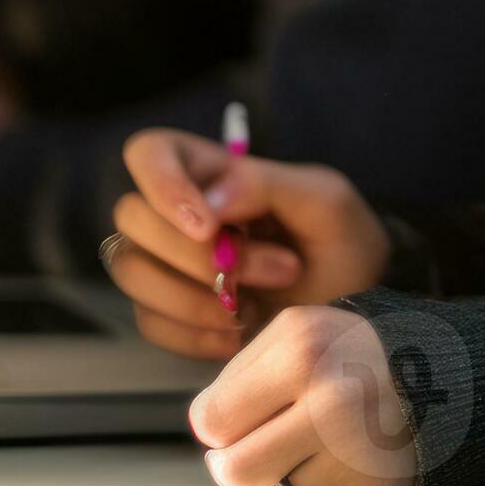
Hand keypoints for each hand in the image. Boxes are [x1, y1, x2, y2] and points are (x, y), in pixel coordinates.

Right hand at [109, 128, 390, 361]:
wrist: (352, 311)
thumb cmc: (342, 243)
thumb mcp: (326, 202)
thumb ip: (268, 185)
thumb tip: (209, 199)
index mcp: (214, 172)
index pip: (149, 152)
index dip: (161, 184)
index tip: (206, 227)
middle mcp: (178, 213)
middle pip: (133, 218)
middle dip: (198, 255)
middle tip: (281, 269)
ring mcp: (166, 264)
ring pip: (132, 272)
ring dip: (197, 296)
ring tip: (259, 303)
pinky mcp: (168, 314)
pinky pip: (150, 323)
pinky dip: (196, 334)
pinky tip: (241, 331)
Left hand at [190, 304, 416, 485]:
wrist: (452, 380)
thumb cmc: (360, 356)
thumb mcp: (304, 332)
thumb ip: (246, 373)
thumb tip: (206, 428)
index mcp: (303, 348)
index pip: (211, 419)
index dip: (221, 425)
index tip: (247, 416)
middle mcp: (332, 398)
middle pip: (234, 472)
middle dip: (239, 466)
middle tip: (267, 447)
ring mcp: (357, 452)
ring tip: (311, 457)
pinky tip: (335, 476)